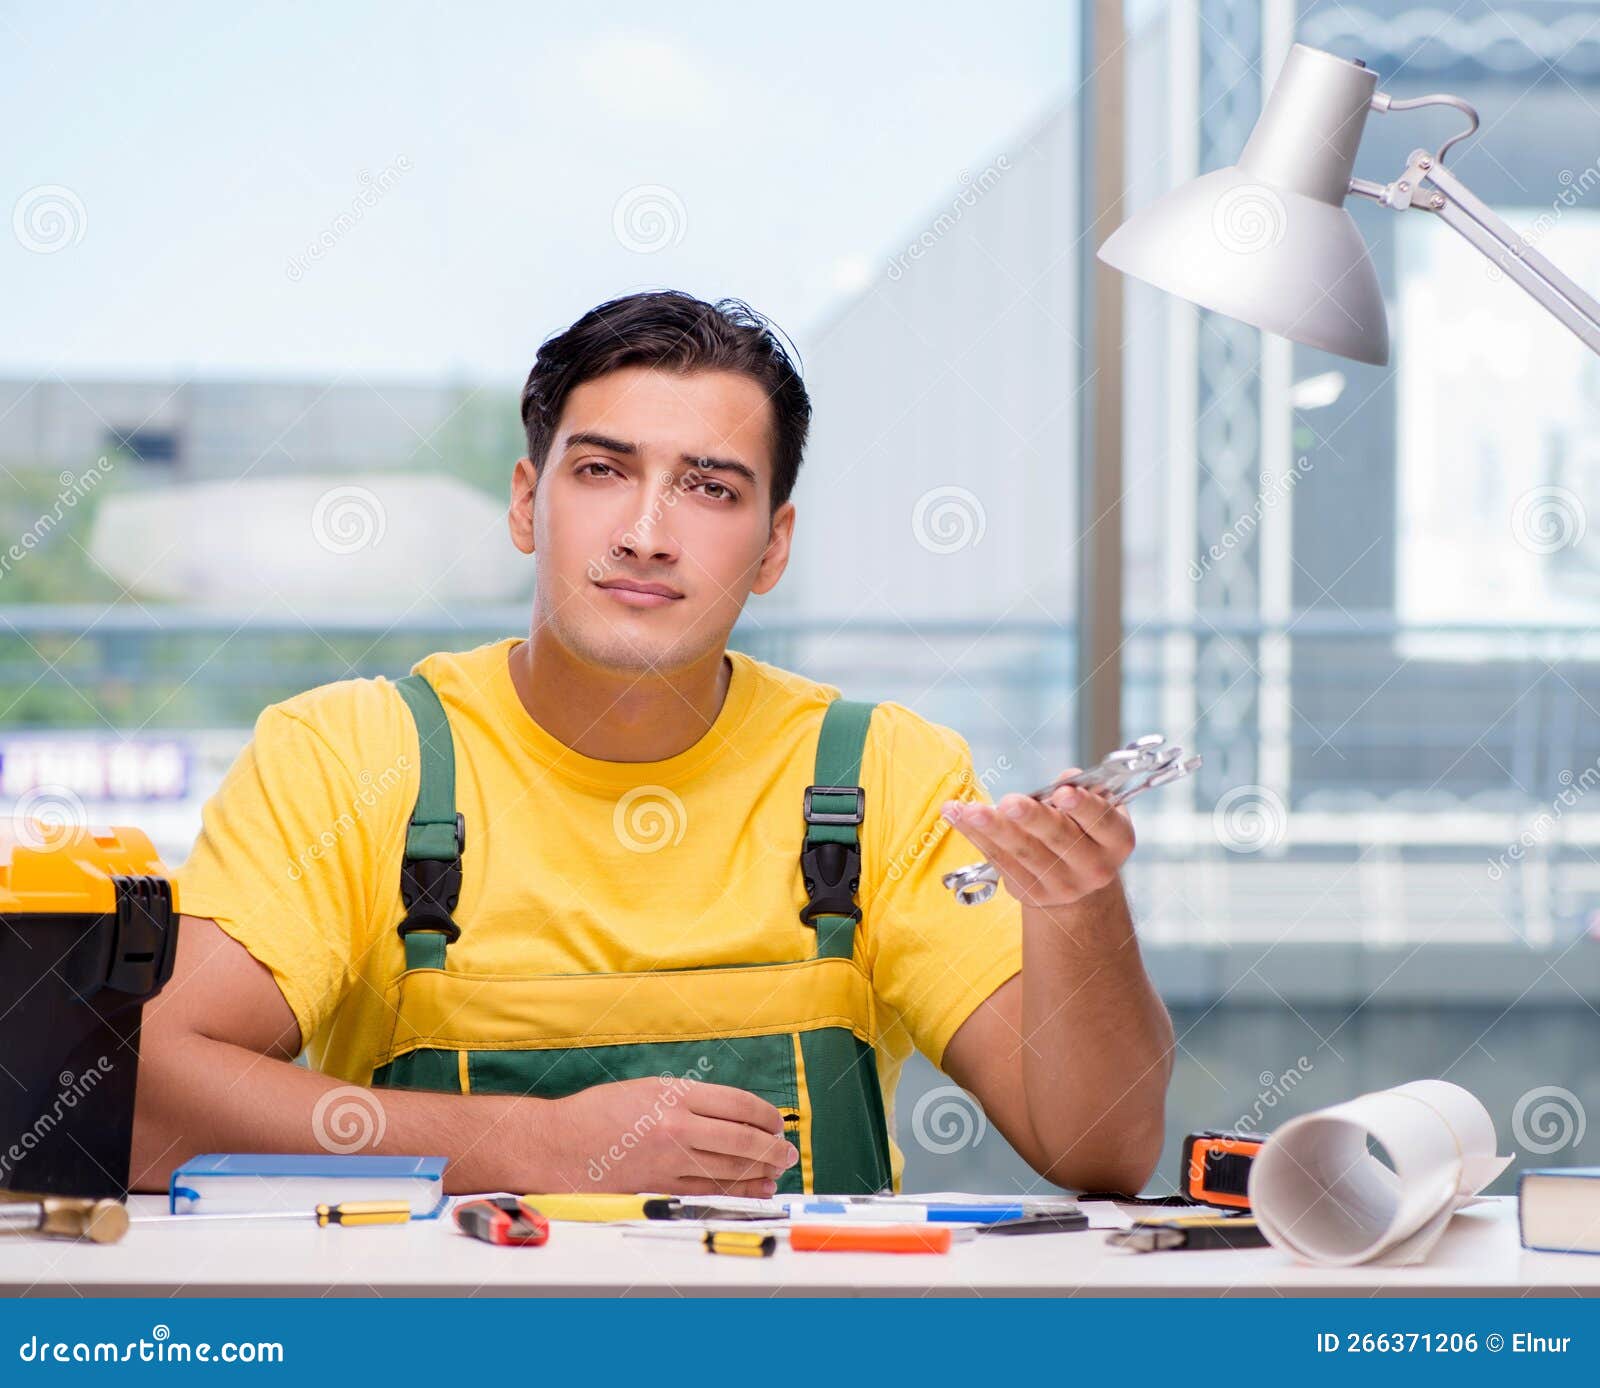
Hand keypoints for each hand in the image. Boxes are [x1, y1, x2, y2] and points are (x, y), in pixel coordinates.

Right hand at [544, 1075, 797, 1195]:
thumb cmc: (600, 1113)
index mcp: (674, 1094)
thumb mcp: (647, 1089)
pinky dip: (736, 1191)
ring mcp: (668, 1161)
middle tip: (788, 1152)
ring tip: (776, 1172)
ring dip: (759, 1173)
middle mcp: (675, 1127)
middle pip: (741, 1139)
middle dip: (771, 1148)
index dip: (766, 1115)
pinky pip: (708, 1190)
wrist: (557, 1145)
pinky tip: (753, 1191)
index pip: (738, 1104)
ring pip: (729, 1169)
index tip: (777, 1122)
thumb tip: (735, 1114)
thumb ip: (689, 1100)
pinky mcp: (660, 1187)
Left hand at [940, 770, 1134, 911]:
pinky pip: (999, 860)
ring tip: (969, 810)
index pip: (1103, 823)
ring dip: (993, 828)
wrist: (1078, 884)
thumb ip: (1085, 793)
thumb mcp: (1097, 812)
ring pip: (1022, 852)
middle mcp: (1093, 869)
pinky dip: (975, 836)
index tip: (1063, 792)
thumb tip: (1066, 777)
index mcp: (1116, 842)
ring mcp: (1060, 885)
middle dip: (1032, 819)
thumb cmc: (1085, 832)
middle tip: (1010, 802)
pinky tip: (956, 815)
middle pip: (1059, 840)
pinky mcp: (1029, 892)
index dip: (1084, 807)